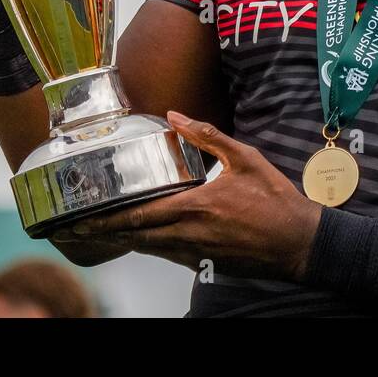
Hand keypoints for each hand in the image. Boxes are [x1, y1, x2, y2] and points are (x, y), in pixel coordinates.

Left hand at [54, 111, 323, 281]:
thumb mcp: (245, 158)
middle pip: (135, 237)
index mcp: (194, 207)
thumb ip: (207, 136)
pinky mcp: (207, 262)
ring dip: (125, 240)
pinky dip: (151, 247)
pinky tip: (146, 239)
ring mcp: (197, 252)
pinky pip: (169, 255)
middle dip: (103, 234)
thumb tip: (177, 115)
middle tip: (78, 229)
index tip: (81, 220)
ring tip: (103, 232)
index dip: (105, 220)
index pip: (138, 216)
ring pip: (150, 248)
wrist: (299, 241)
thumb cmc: (275, 200)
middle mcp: (189, 234)